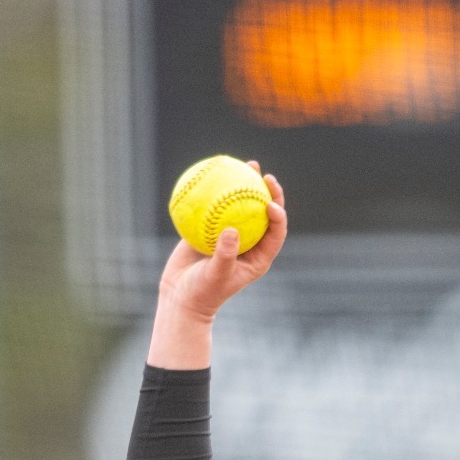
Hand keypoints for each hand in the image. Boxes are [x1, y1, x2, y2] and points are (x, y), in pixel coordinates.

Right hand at [147, 165, 286, 369]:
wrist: (180, 295)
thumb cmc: (202, 292)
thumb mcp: (215, 276)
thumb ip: (225, 255)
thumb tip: (232, 230)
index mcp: (258, 256)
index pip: (275, 233)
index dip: (279, 215)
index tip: (271, 203)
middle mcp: (248, 243)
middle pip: (264, 214)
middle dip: (269, 192)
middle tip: (265, 175)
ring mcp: (230, 234)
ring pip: (242, 205)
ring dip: (246, 184)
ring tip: (246, 163)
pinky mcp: (211, 229)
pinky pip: (216, 206)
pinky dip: (216, 191)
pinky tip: (211, 173)